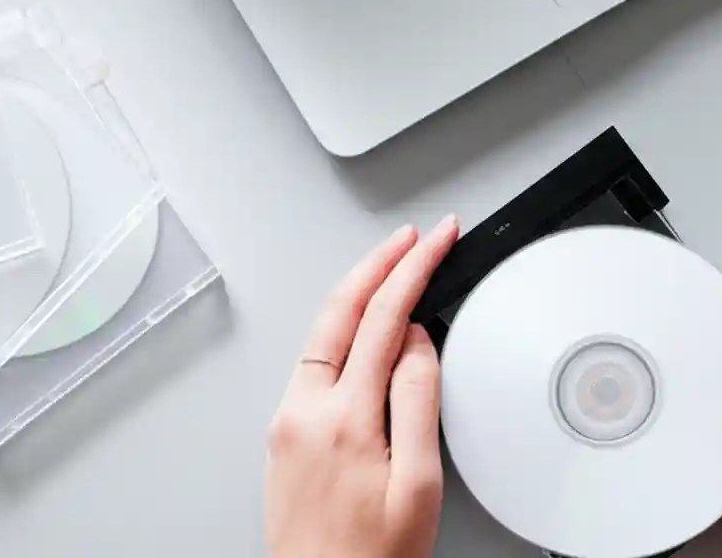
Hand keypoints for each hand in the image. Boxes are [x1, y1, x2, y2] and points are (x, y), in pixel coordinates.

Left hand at [266, 217, 459, 557]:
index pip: (385, 318)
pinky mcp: (283, 432)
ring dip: (359, 289)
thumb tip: (417, 342)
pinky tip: (363, 323)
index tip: (437, 239)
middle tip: (414, 235)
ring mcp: (288, 419)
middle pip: (341, 308)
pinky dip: (343, 326)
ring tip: (393, 265)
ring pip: (324, 330)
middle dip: (380, 260)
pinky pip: (315, 359)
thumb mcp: (417, 485)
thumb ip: (418, 403)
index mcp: (345, 420)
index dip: (415, 268)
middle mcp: (306, 411)